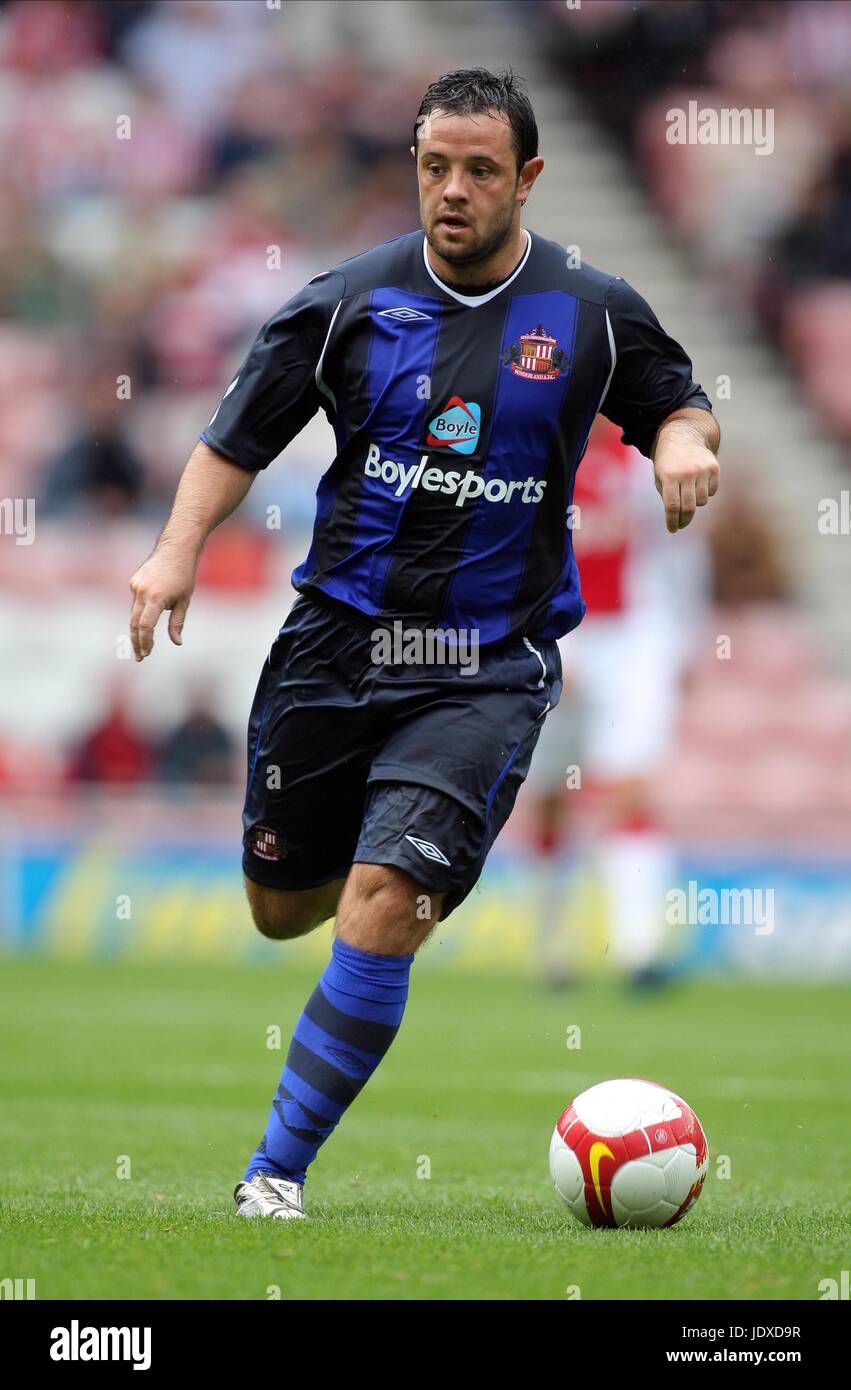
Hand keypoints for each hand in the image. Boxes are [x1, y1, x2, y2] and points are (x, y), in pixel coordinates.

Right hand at [129, 547, 196, 660]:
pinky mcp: (134, 582)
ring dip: (137, 629)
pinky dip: (140, 613)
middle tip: (139, 657)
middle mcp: (142, 591)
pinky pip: (136, 602)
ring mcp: (135, 586)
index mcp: (155, 598)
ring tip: (141, 645)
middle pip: (135, 623)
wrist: (175, 549)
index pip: (145, 626)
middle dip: (137, 641)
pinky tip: (146, 620)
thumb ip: (177, 622)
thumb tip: (177, 642)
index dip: (145, 642)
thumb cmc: (184, 575)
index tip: (147, 653)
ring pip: (134, 613)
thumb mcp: (185, 600)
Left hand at [652, 417, 719, 532]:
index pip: (672, 506)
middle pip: (689, 507)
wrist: (683, 437)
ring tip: (688, 495)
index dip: (673, 521)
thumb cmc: (668, 463)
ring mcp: (702, 469)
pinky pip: (712, 491)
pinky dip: (705, 493)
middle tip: (681, 524)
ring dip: (695, 503)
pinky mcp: (714, 467)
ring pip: (702, 501)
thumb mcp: (660, 477)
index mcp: (669, 476)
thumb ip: (667, 497)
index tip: (673, 530)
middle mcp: (686, 473)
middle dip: (685, 520)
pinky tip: (698, 484)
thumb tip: (677, 518)